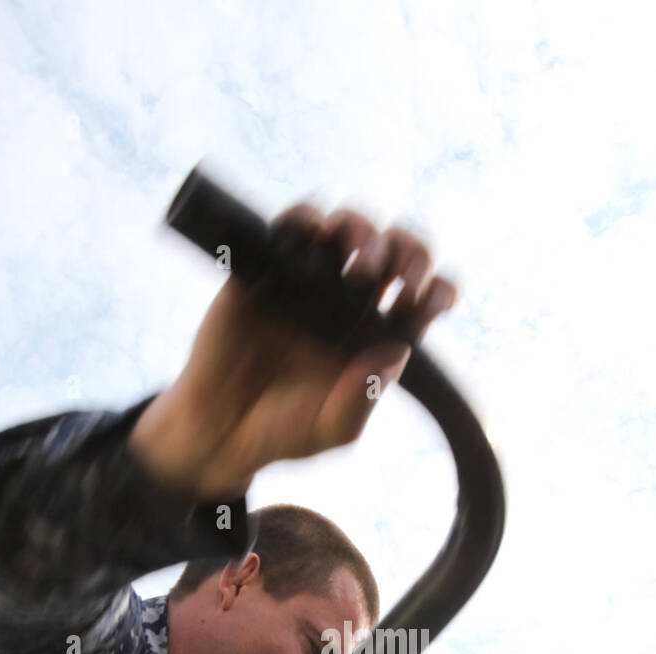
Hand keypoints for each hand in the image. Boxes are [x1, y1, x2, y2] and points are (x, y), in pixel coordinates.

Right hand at [130, 202, 459, 499]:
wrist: (218, 432)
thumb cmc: (281, 434)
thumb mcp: (334, 430)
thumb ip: (363, 398)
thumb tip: (395, 350)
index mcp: (375, 338)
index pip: (419, 301)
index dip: (437, 289)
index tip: (435, 297)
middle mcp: (348, 305)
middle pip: (394, 256)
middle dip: (409, 252)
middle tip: (402, 273)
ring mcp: (308, 284)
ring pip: (348, 232)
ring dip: (364, 229)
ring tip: (363, 254)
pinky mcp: (265, 271)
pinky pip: (291, 228)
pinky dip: (307, 217)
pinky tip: (315, 230)